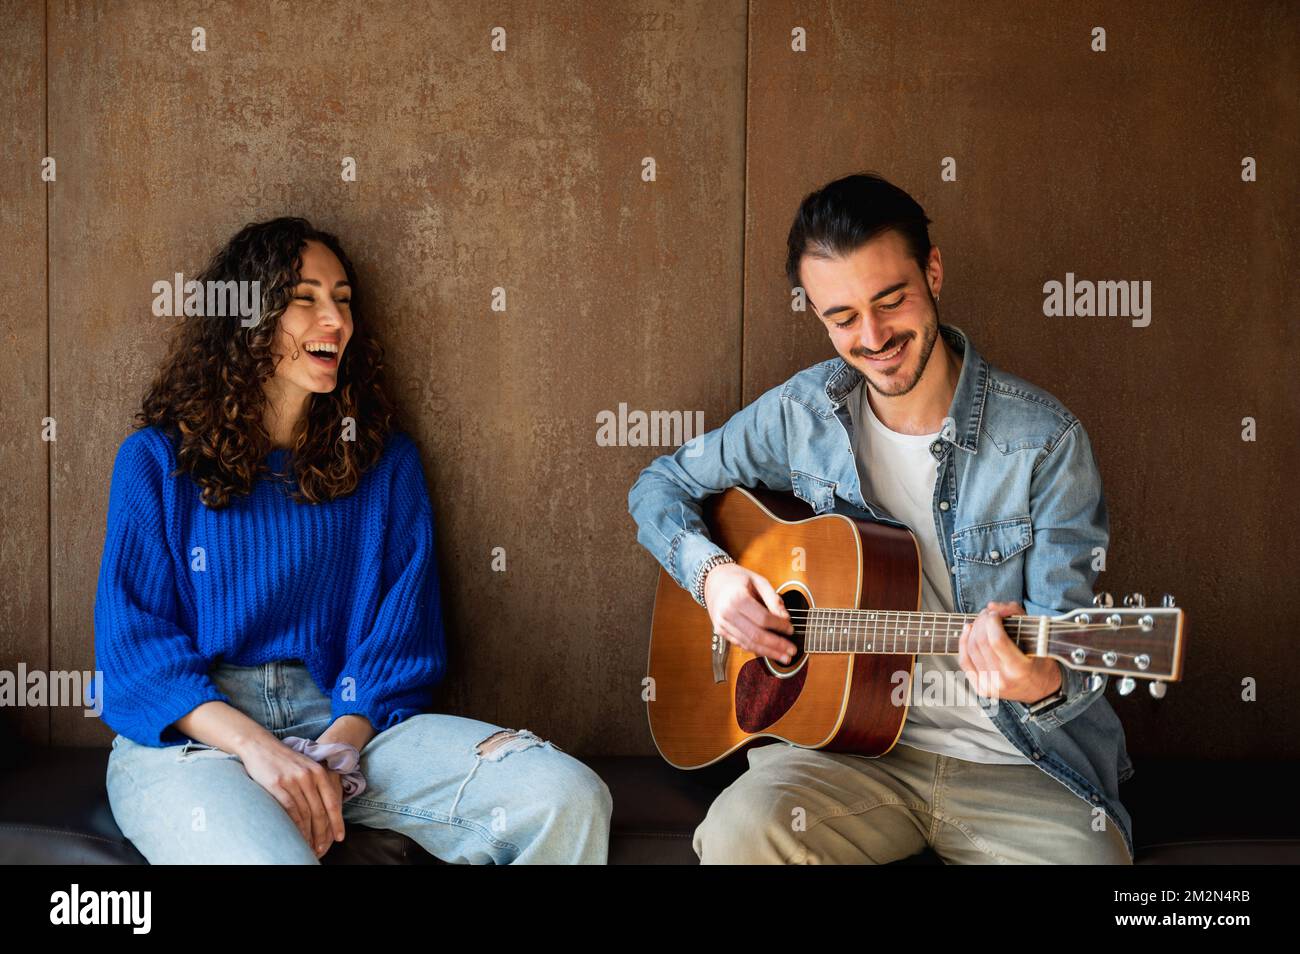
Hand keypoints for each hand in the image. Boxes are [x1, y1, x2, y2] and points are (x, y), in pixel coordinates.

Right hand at [237, 735, 345, 857]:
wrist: (260, 746)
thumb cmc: (284, 760)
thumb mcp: (306, 767)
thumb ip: (316, 784)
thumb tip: (325, 809)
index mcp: (319, 772)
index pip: (332, 802)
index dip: (337, 822)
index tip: (339, 837)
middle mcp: (309, 776)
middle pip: (320, 811)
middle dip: (322, 833)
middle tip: (322, 848)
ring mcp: (293, 780)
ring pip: (305, 813)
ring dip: (308, 833)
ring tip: (309, 846)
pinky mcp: (277, 785)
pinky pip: (290, 810)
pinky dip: (295, 826)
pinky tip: (296, 835)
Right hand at [703, 561, 795, 661]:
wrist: (714, 580)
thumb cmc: (737, 579)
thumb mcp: (759, 581)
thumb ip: (773, 599)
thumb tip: (785, 617)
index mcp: (737, 598)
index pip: (763, 618)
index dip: (779, 626)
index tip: (791, 629)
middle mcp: (727, 613)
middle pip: (755, 635)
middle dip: (776, 645)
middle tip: (791, 651)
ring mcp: (722, 624)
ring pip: (748, 643)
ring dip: (768, 652)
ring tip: (783, 656)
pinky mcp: (720, 631)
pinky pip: (740, 643)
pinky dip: (755, 649)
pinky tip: (768, 652)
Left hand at [958, 601, 1062, 703]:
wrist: (1040, 690)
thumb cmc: (1040, 661)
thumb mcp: (1038, 638)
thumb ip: (1017, 616)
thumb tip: (992, 606)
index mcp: (1020, 670)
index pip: (997, 640)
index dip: (992, 622)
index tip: (995, 613)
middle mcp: (1003, 680)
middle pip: (981, 643)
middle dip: (982, 622)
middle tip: (987, 613)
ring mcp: (990, 686)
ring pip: (971, 650)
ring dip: (973, 629)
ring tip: (980, 620)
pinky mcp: (981, 688)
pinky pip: (964, 661)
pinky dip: (963, 643)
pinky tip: (968, 630)